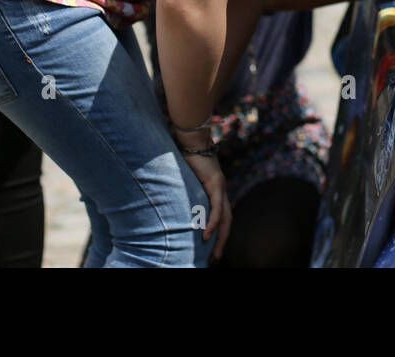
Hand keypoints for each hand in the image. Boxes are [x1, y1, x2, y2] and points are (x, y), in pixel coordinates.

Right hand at [174, 127, 231, 261]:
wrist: (190, 138)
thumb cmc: (184, 155)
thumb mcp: (184, 179)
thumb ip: (183, 191)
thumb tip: (168, 203)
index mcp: (215, 190)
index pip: (222, 215)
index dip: (219, 231)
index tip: (213, 247)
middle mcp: (221, 190)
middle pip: (227, 220)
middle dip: (222, 239)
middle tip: (216, 257)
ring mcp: (220, 186)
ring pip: (225, 217)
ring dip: (219, 236)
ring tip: (213, 251)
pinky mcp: (216, 182)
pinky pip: (216, 207)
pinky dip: (213, 222)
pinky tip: (207, 233)